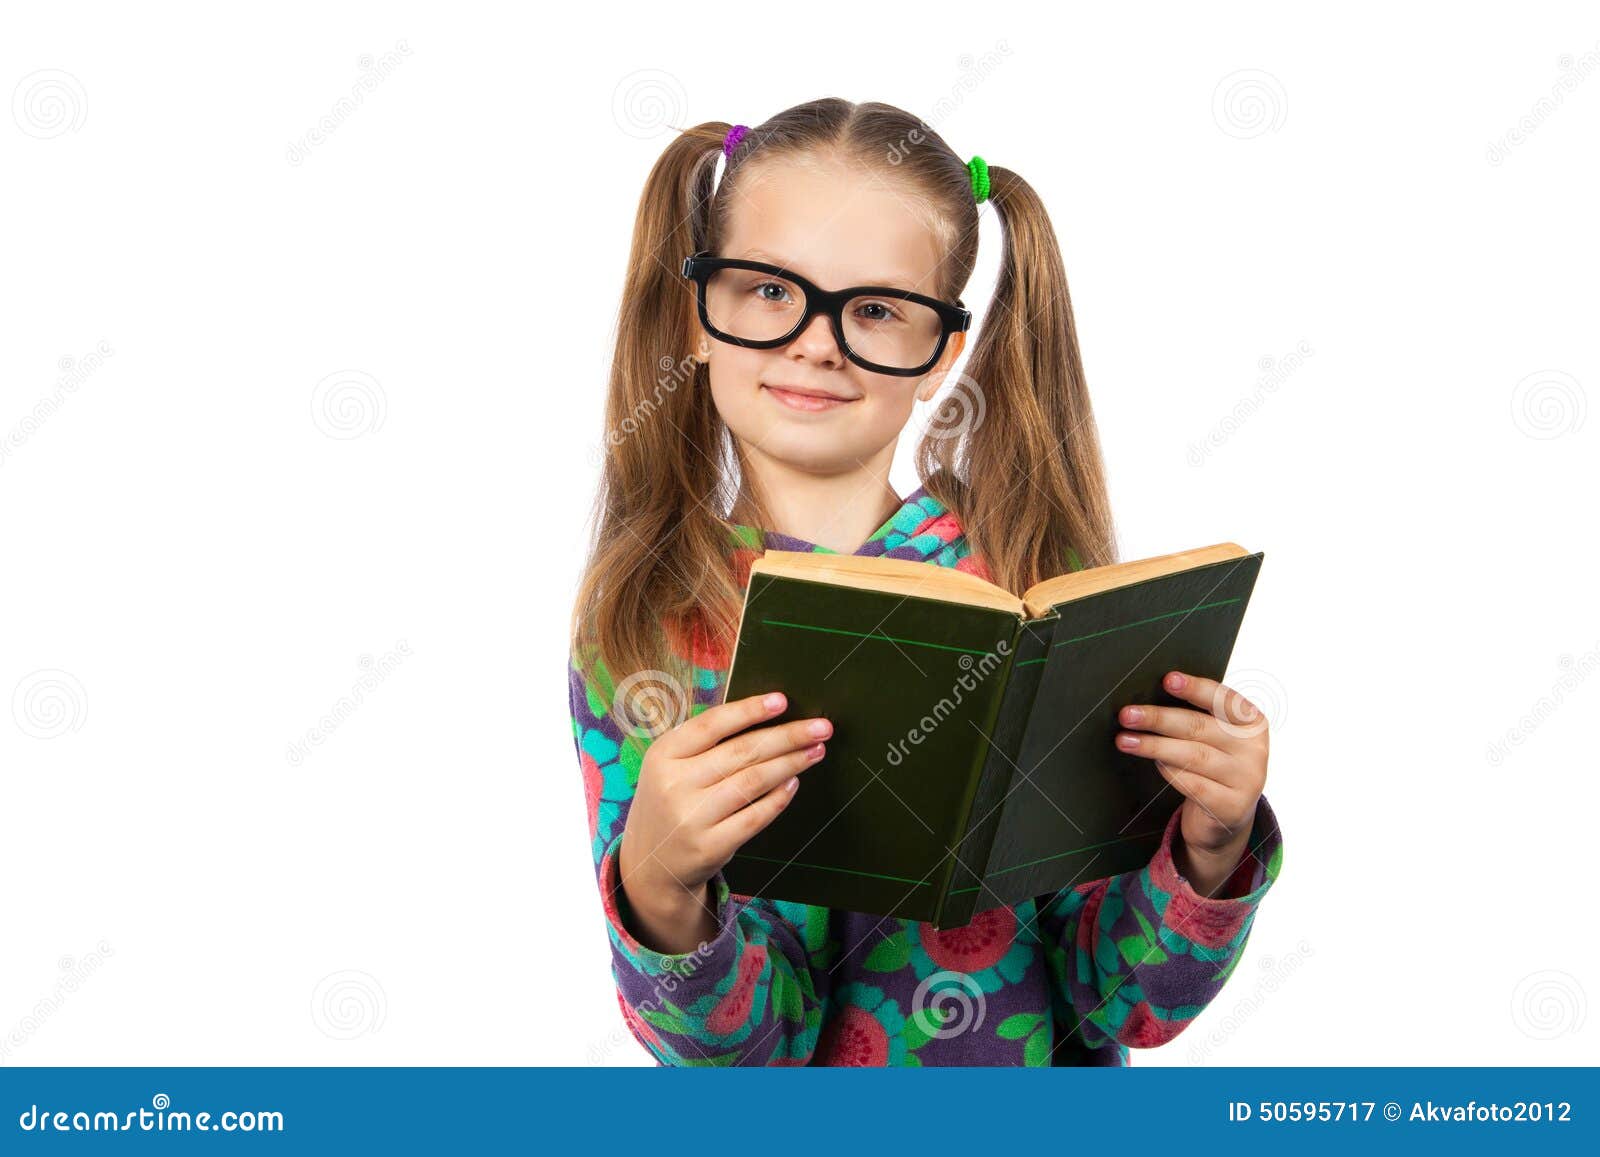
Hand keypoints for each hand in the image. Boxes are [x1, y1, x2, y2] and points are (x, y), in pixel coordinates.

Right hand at [617, 691, 829, 951]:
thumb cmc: (671, 802)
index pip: (712, 723)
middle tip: (822, 728)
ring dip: (791, 763)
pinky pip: (755, 816)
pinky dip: (778, 797)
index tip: (783, 701)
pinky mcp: (709, 846)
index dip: (749, 710)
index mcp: (663, 753)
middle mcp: (674, 783)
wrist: (651, 865)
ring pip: (753, 781)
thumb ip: (706, 743)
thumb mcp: (671, 767)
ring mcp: (691, 817)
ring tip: (815, 751)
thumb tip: (766, 716)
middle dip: (788, 736)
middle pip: (742, 751)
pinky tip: (794, 783)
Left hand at [1114, 670, 1268, 890]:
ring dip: (1154, 746)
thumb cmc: (1213, 765)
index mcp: (1252, 723)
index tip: (1168, 680)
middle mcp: (1254, 750)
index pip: (1224, 699)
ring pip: (1193, 756)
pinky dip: (1169, 771)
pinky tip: (1154, 764)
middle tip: (1127, 714)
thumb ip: (1197, 717)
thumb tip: (1149, 697)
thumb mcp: (1215, 738)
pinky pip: (1193, 784)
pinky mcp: (1231, 807)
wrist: (1226, 817)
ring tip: (1125, 740)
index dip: (1195, 688)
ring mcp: (1247, 780)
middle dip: (1158, 718)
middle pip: (1199, 727)